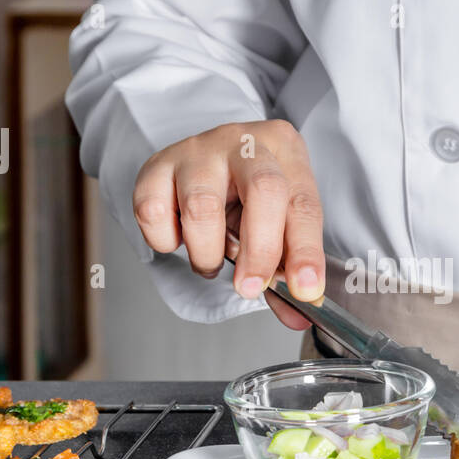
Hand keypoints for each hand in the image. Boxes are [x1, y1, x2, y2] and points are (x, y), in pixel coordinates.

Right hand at [131, 120, 323, 329]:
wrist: (207, 160)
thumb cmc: (248, 195)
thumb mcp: (278, 222)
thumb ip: (287, 269)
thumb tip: (298, 315)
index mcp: (286, 150)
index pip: (303, 204)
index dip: (305, 252)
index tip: (305, 290)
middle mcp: (244, 142)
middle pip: (263, 191)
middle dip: (260, 251)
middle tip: (250, 288)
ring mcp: (198, 149)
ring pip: (202, 207)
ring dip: (207, 252)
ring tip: (209, 260)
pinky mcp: (157, 165)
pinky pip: (154, 212)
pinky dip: (166, 240)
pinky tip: (180, 237)